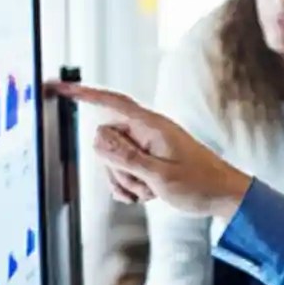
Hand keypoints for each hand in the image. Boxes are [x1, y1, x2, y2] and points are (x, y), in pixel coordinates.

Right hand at [46, 82, 252, 217]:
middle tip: (144, 184)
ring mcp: (147, 146)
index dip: (84, 95)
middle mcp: (148, 132)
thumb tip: (96, 137)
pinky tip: (148, 195)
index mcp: (153, 127)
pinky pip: (122, 172)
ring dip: (125, 181)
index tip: (59, 88)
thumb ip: (126, 158)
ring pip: (112, 160)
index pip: (113, 103)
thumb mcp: (160, 175)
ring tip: (151, 191)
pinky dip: (130, 187)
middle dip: (116, 169)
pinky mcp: (148, 160)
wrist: (224, 196)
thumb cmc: (200, 185)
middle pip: (106, 141)